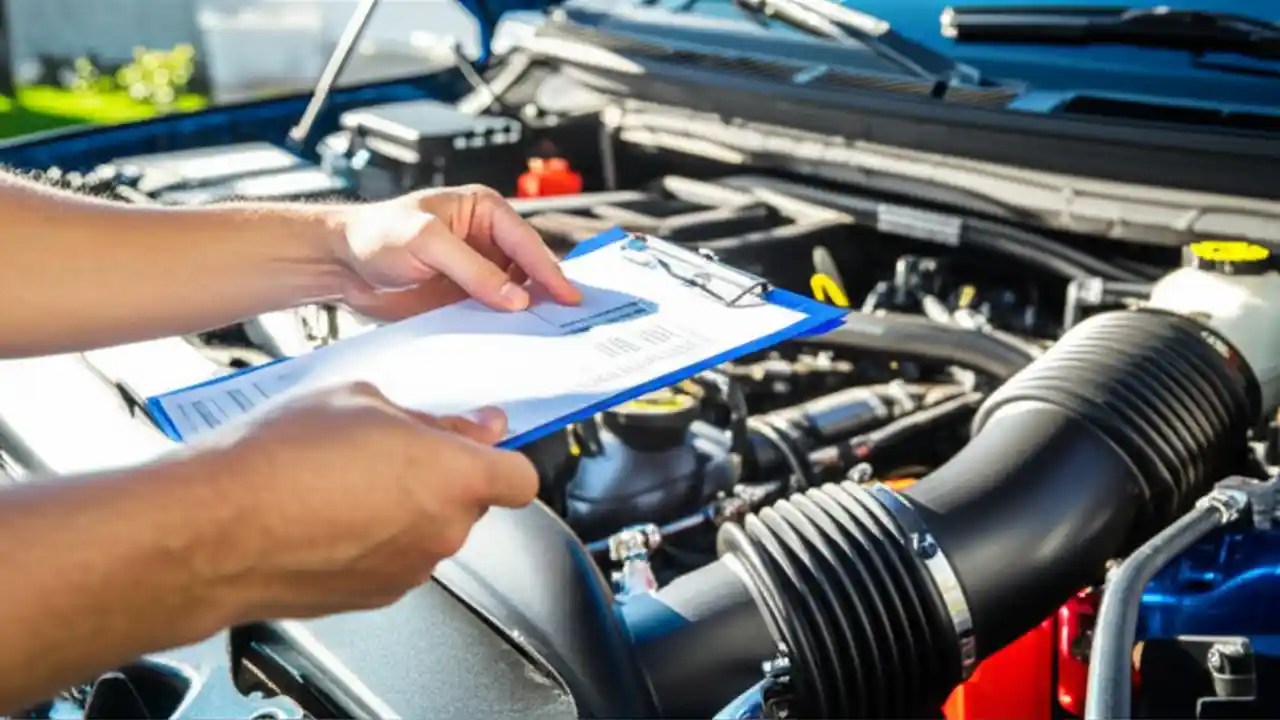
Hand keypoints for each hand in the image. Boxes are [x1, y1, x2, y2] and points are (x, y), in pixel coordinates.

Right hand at [201, 383, 537, 620]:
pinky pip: (393, 560)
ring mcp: (409, 571)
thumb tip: (468, 426)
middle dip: (441, 476)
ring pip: (429, 532)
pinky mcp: (373, 597)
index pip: (521, 477)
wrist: (214, 529)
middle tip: (390, 448)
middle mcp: (443, 531)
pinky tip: (330, 514)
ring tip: (345, 480)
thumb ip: (430, 418)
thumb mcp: (361, 400)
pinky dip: (375, 541)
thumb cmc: (280, 459)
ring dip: (405, 509)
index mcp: (455, 477)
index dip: (502, 458)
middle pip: (470, 503)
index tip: (482, 443)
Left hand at [335, 185, 581, 319]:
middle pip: (527, 268)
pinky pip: (492, 313)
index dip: (548, 270)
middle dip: (545, 292)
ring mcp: (477, 271)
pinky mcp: (463, 298)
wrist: (340, 265)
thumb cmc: (375, 235)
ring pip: (514, 294)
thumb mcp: (425, 243)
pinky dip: (504, 326)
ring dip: (526, 313)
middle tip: (567, 319)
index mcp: (483, 210)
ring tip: (548, 333)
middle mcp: (486, 240)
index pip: (525, 241)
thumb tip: (514, 296)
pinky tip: (514, 340)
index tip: (567, 296)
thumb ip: (472, 269)